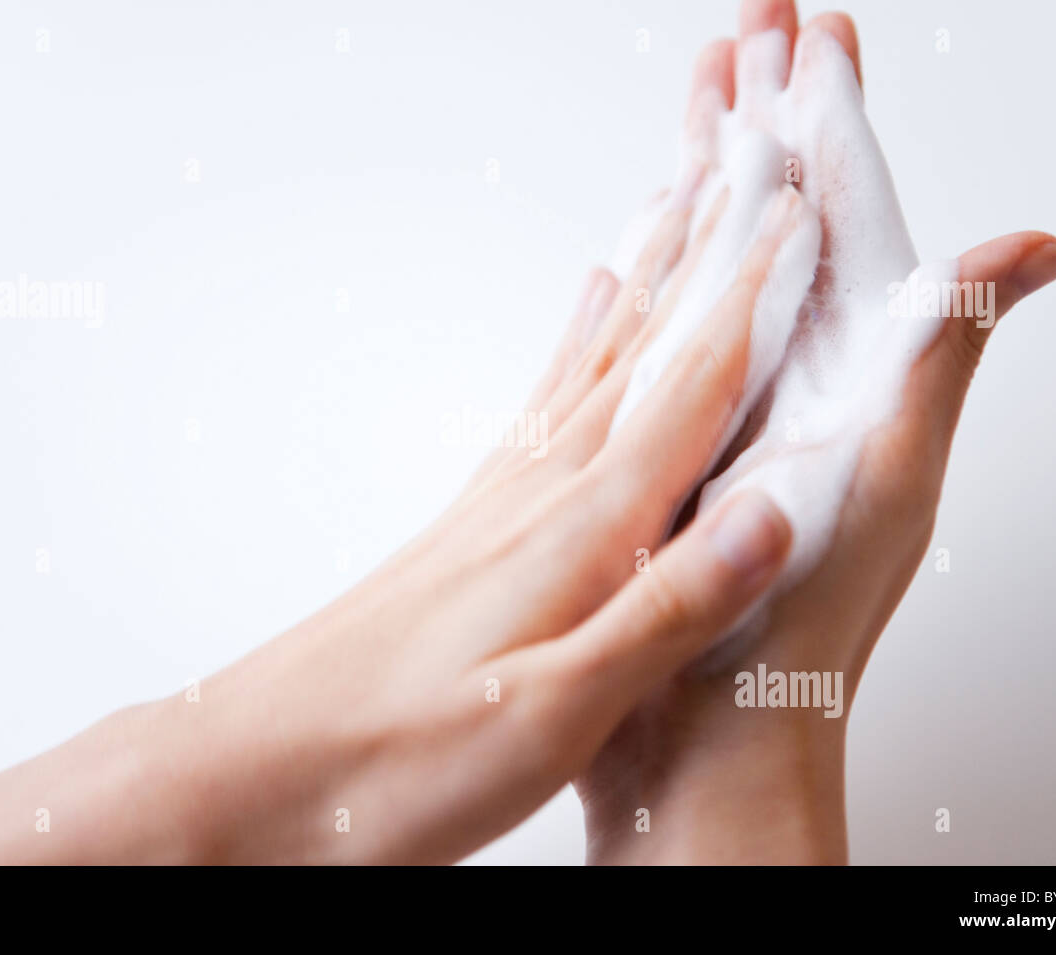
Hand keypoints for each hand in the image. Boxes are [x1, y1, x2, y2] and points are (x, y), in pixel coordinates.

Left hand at [0, 171, 818, 864]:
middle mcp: (539, 497)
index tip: (797, 216)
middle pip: (641, 354)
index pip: (687, 392)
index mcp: (578, 533)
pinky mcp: (469, 529)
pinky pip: (540, 410)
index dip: (750, 300)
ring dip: (643, 288)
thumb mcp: (552, 712)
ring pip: (591, 367)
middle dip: (704, 259)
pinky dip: (576, 352)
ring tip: (674, 215)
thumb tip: (771, 516)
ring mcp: (498, 506)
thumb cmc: (394, 759)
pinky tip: (582, 331)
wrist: (259, 770)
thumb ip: (665, 610)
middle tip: (743, 170)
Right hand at [576, 0, 1055, 863]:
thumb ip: (941, 356)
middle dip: (766, 115)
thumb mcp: (884, 479)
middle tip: (746, 31)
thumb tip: (1040, 248)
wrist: (707, 737)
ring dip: (714, 176)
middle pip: (788, 215)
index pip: (851, 205)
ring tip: (697, 103)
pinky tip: (648, 251)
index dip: (831, 109)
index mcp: (854, 368)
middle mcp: (800, 379)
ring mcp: (738, 412)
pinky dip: (664, 277)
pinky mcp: (681, 452)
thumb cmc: (792, 628)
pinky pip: (675, 336)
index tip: (812, 29)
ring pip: (729, 261)